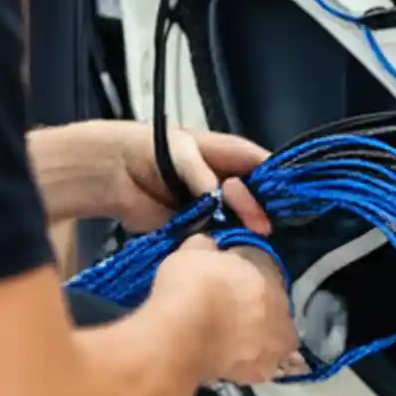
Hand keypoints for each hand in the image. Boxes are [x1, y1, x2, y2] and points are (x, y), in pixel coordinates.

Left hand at [40, 120, 272, 231]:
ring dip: (244, 228)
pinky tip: (231, 246)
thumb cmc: (148, 149)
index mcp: (229, 156)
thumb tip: (218, 197)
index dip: (275, 182)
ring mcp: (214, 207)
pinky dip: (224, 242)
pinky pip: (218, 236)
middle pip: (255, 197)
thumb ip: (201, 173)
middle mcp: (227, 182)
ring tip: (246, 235)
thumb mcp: (180, 152)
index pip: (262, 167)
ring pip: (240, 220)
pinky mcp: (198, 229)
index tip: (283, 198)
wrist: (112, 173)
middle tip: (259, 224)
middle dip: (257, 209)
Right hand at [153, 235, 300, 383]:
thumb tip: (208, 247)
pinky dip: (250, 363)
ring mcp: (273, 343)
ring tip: (235, 340)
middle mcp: (279, 310)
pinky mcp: (260, 372)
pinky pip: (260, 366)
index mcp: (268, 277)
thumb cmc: (189, 286)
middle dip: (258, 306)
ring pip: (274, 338)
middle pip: (274, 305)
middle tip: (231, 311)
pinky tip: (232, 360)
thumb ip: (206, 246)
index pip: (265, 269)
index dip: (246, 273)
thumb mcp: (193, 251)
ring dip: (262, 337)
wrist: (179, 335)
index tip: (226, 278)